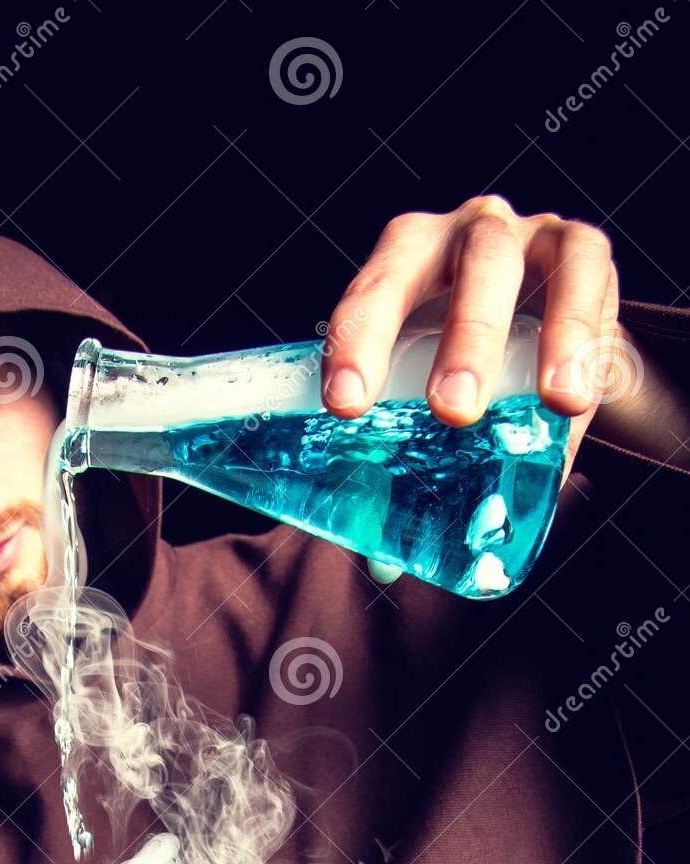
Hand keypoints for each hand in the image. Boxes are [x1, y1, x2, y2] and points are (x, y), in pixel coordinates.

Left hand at [321, 195, 626, 581]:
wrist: (548, 329)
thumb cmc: (470, 365)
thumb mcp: (432, 403)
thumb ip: (406, 470)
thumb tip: (382, 561)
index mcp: (402, 264)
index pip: (371, 292)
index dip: (356, 344)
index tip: (347, 407)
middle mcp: (458, 235)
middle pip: (455, 269)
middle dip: (458, 340)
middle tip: (454, 412)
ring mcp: (523, 234)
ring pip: (519, 267)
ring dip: (536, 335)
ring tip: (547, 403)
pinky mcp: (581, 247)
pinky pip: (585, 276)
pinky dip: (583, 336)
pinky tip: (576, 395)